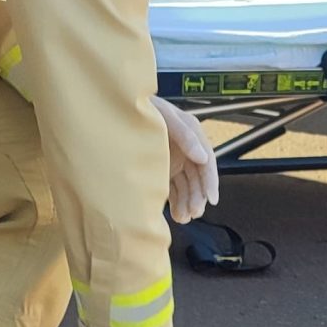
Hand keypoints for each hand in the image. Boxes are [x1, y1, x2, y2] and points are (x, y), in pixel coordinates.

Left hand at [151, 97, 220, 224]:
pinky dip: (176, 202)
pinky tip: (176, 214)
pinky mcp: (162, 169)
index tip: (212, 200)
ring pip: (186, 186)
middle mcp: (185, 148)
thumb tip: (203, 157)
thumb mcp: (165, 116)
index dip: (211, 181)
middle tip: (194, 213)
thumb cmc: (140, 107)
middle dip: (197, 197)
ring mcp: (174, 160)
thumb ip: (185, 135)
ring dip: (187, 203)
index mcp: (191, 133)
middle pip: (197, 178)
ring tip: (183, 218)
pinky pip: (173, 189)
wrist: (115, 109)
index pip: (207, 161)